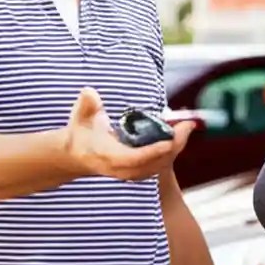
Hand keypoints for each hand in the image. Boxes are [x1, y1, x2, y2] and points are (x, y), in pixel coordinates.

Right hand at [64, 87, 192, 180]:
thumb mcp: (79, 116)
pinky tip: (178, 135)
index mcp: (108, 156)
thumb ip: (85, 104)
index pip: (134, 158)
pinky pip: (159, 165)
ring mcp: (130, 172)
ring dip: (176, 148)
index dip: (153, 151)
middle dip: (174, 146)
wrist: (76, 156)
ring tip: (186, 127)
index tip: (169, 139)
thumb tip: (89, 92)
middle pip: (154, 164)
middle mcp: (121, 168)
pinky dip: (171, 151)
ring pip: (159, 166)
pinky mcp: (136, 171)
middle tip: (188, 124)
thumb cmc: (80, 134)